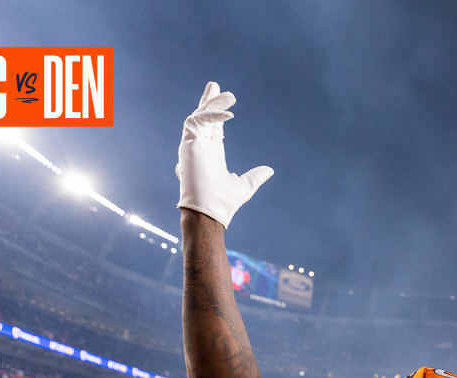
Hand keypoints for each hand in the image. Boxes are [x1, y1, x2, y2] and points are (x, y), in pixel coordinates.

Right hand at [175, 81, 273, 227]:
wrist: (210, 213)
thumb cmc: (223, 203)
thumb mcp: (245, 186)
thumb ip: (255, 177)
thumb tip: (269, 170)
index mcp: (212, 153)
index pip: (212, 127)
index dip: (217, 113)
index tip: (226, 100)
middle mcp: (200, 147)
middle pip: (202, 117)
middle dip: (209, 100)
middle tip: (215, 84)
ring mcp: (193, 145)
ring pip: (198, 116)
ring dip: (212, 104)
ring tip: (228, 94)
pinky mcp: (188, 145)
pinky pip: (195, 122)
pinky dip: (210, 116)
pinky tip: (228, 115)